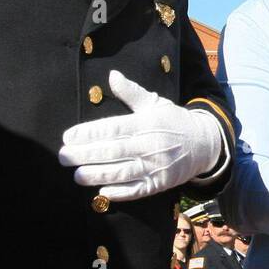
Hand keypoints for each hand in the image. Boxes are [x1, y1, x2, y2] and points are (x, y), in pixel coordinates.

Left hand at [59, 71, 223, 201]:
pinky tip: (102, 193)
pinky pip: (138, 190)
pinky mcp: (161, 183)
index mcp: (147, 123)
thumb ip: (131, 92)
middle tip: (63, 157)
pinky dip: (121, 192)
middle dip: (86, 155)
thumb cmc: (174, 121)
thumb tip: (112, 75)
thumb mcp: (155, 103)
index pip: (113, 128)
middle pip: (113, 151)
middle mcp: (151, 144)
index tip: (68, 136)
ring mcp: (156, 166)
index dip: (89, 133)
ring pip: (123, 172)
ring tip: (77, 175)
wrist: (205, 143)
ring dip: (98, 175)